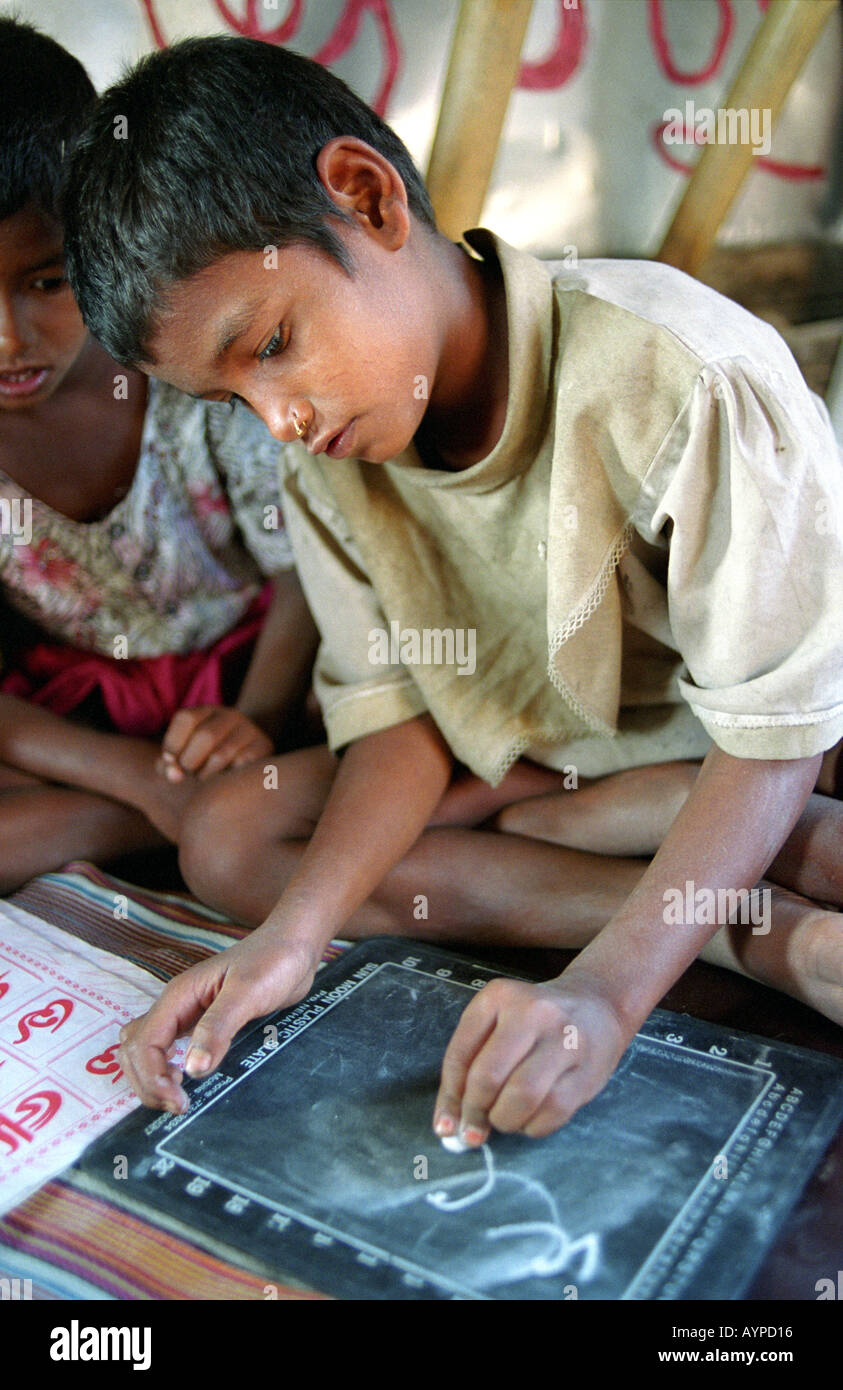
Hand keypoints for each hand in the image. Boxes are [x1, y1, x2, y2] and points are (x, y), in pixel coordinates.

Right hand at [118, 932, 319, 1110]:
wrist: (294, 946)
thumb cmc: (273, 960)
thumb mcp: (247, 993)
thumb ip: (219, 1028)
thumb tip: (193, 1069)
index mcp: (179, 996)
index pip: (143, 1043)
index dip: (152, 1077)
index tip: (179, 1099)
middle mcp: (176, 1005)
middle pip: (135, 1049)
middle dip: (147, 1082)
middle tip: (178, 1105)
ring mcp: (188, 1013)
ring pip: (146, 1048)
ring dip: (152, 1077)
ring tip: (178, 1097)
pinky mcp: (204, 1022)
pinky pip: (170, 1048)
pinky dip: (167, 1069)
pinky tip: (187, 1080)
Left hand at [159, 705, 272, 780]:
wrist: (246, 756)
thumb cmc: (205, 758)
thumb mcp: (185, 754)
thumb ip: (170, 764)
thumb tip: (174, 775)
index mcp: (207, 711)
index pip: (185, 718)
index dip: (172, 743)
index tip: (170, 761)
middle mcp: (230, 715)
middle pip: (205, 736)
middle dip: (189, 762)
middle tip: (189, 774)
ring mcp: (250, 730)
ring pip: (221, 755)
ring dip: (206, 775)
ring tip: (204, 779)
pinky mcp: (264, 747)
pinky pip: (240, 767)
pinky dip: (226, 779)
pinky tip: (224, 781)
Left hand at [433, 972, 629, 1144]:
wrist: (599, 1004)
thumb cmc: (536, 1020)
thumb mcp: (497, 1023)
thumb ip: (469, 1067)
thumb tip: (448, 1125)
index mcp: (499, 997)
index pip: (460, 1055)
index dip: (450, 1097)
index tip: (446, 1124)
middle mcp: (532, 1012)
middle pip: (488, 1077)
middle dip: (475, 1112)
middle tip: (476, 1126)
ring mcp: (564, 1041)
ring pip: (521, 1098)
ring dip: (505, 1121)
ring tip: (505, 1117)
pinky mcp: (587, 1071)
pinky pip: (552, 1113)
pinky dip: (533, 1127)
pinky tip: (531, 1118)